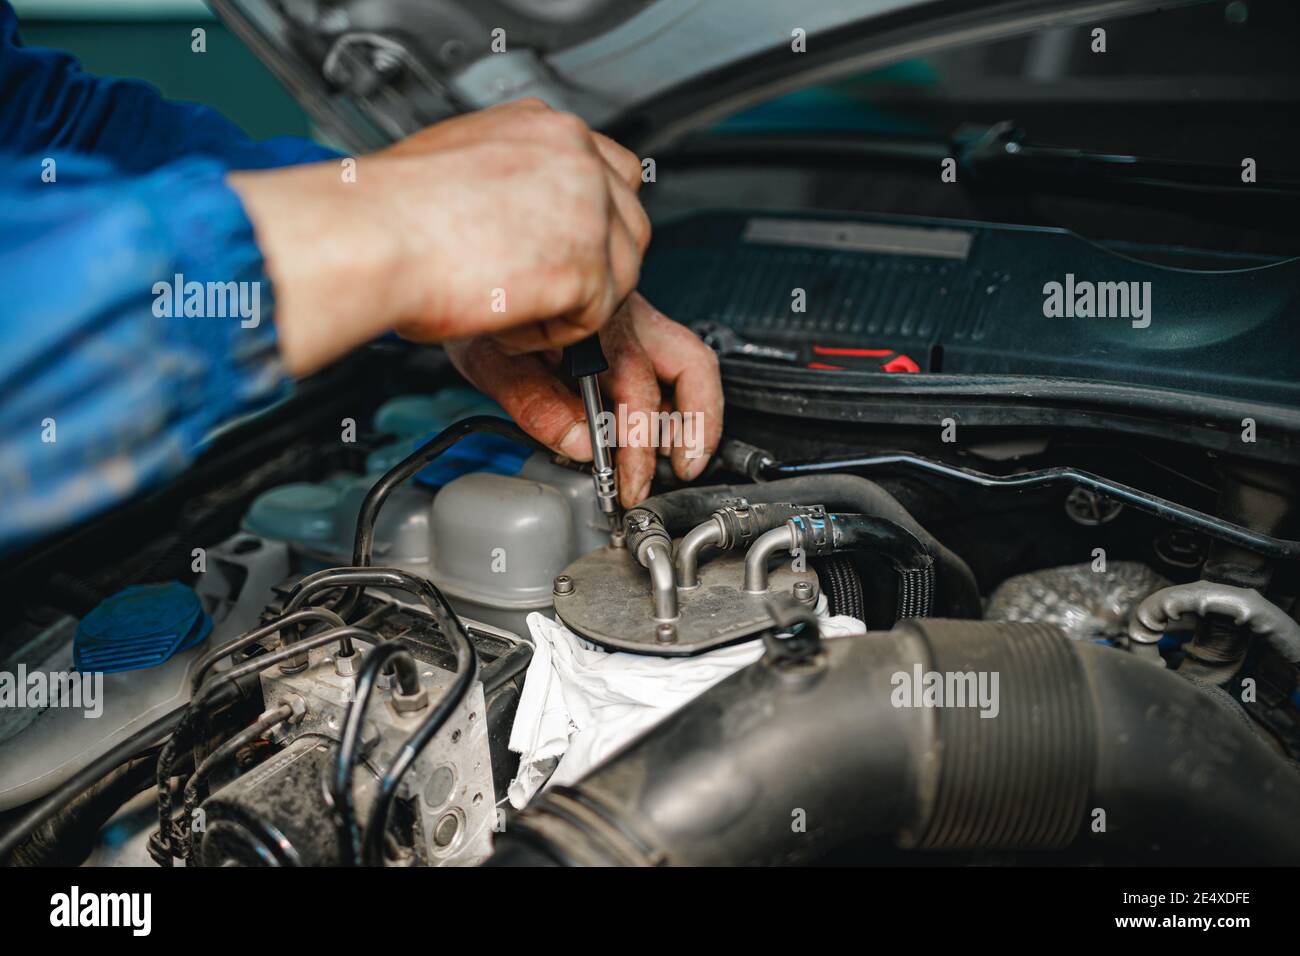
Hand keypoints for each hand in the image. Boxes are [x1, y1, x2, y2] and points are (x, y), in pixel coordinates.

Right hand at [229, 99, 649, 374]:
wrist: (369, 237)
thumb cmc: (387, 213)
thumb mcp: (459, 165)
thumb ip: (511, 181)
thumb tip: (527, 214)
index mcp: (543, 126)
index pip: (612, 172)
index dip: (592, 223)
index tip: (563, 251)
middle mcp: (574, 156)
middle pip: (629, 224)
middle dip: (593, 268)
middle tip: (537, 291)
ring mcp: (588, 207)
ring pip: (621, 274)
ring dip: (572, 303)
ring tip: (509, 306)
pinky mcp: (587, 264)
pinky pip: (594, 318)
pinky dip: (550, 333)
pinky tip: (503, 321)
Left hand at [446, 292, 723, 506]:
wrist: (476, 274)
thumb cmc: (482, 314)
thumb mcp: (492, 361)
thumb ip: (537, 404)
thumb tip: (581, 443)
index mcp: (593, 319)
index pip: (635, 386)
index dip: (638, 443)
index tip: (628, 480)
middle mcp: (624, 312)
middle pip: (690, 363)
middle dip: (696, 427)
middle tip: (683, 470)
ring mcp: (634, 314)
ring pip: (691, 359)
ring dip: (696, 413)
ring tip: (681, 458)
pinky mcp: (634, 323)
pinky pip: (675, 357)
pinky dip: (678, 398)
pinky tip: (660, 430)